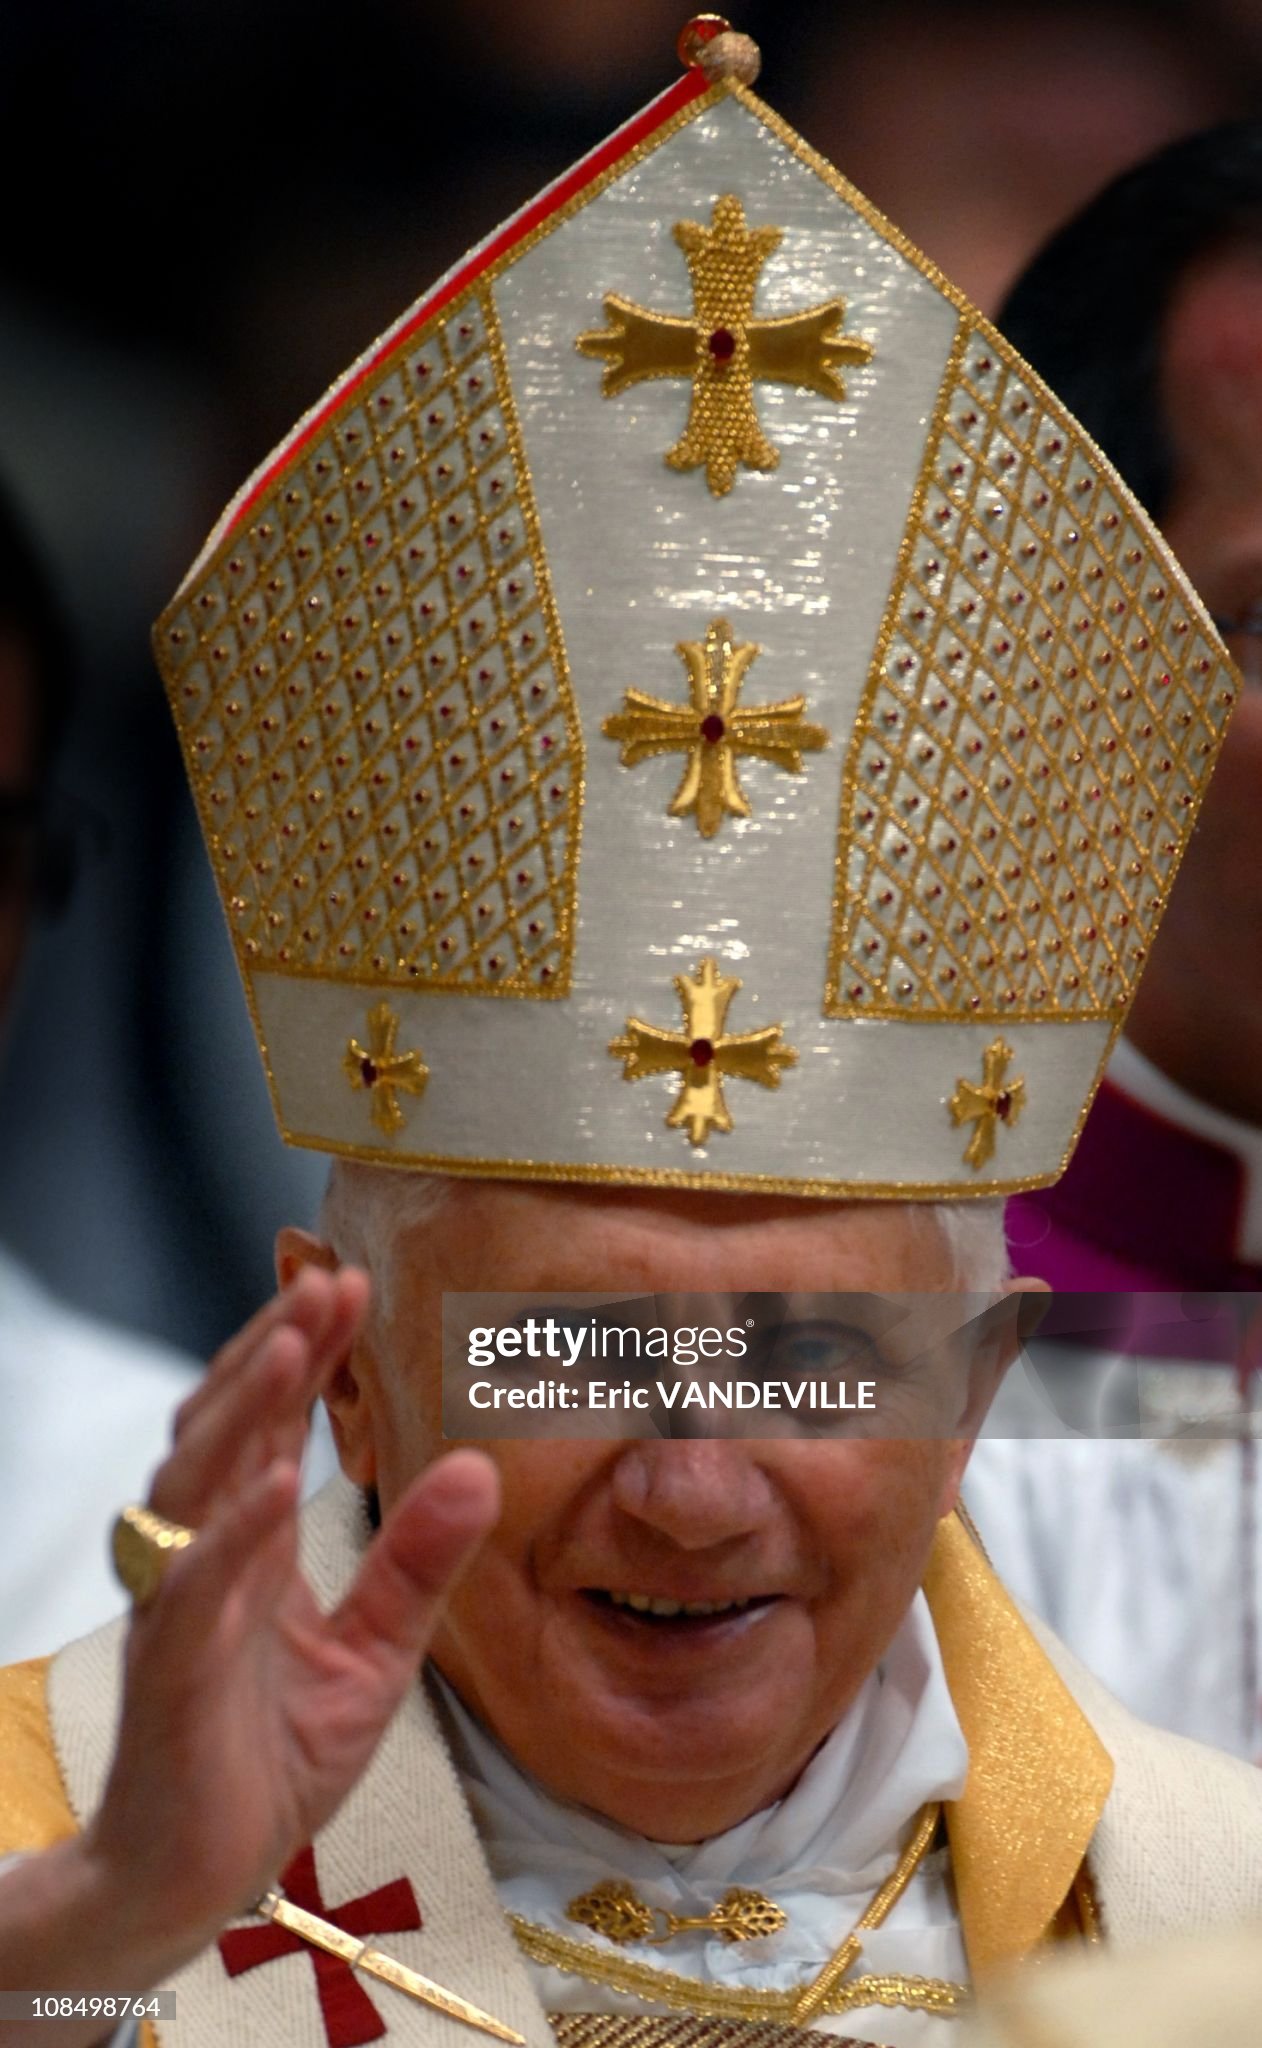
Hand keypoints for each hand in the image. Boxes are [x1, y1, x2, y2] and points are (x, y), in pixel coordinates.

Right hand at [81, 1269, 499, 1967]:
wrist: (198, 1878)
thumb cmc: (273, 1755)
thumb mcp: (377, 1651)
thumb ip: (419, 1561)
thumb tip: (478, 1465)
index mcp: (249, 1543)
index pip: (269, 1421)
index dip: (304, 1350)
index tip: (352, 1280)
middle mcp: (203, 1556)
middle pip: (224, 1427)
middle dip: (275, 1349)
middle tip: (330, 1281)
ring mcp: (180, 1609)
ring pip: (195, 1485)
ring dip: (245, 1410)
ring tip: (295, 1346)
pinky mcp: (172, 1673)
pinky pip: (194, 1591)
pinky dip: (231, 1532)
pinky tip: (273, 1482)